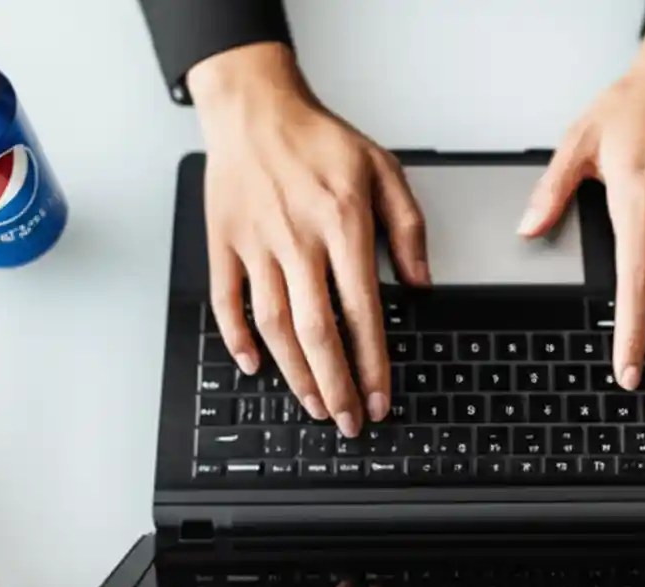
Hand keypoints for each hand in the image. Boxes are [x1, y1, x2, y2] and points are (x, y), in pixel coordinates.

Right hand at [191, 43, 429, 437]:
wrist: (254, 108)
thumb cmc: (319, 139)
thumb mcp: (383, 170)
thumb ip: (407, 227)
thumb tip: (420, 283)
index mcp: (342, 224)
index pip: (362, 311)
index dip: (372, 364)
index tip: (379, 399)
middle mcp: (298, 239)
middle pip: (317, 331)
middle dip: (335, 386)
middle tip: (346, 421)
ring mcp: (256, 244)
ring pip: (274, 325)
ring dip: (294, 373)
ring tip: (313, 404)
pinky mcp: (224, 243)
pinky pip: (227, 301)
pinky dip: (237, 339)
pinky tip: (254, 365)